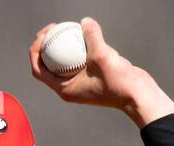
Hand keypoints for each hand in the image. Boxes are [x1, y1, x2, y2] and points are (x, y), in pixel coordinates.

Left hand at [28, 17, 173, 126]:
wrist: (138, 96)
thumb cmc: (119, 82)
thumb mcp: (103, 56)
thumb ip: (92, 37)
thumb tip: (85, 21)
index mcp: (64, 89)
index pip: (38, 70)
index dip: (35, 51)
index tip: (44, 35)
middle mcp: (69, 87)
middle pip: (48, 65)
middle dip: (46, 45)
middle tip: (53, 27)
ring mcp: (80, 82)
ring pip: (64, 61)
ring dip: (62, 45)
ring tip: (67, 27)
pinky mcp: (91, 76)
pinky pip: (79, 59)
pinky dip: (78, 46)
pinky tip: (85, 32)